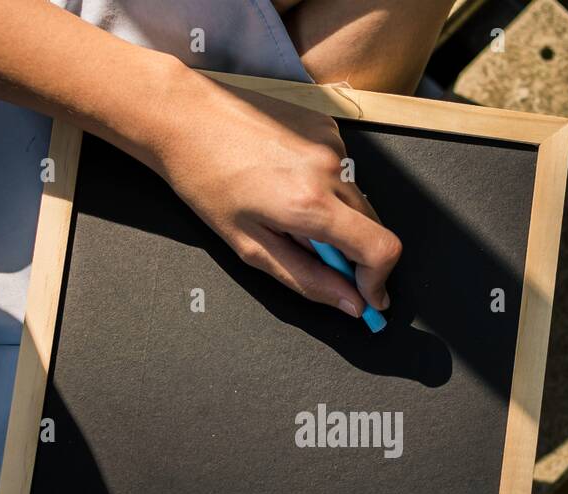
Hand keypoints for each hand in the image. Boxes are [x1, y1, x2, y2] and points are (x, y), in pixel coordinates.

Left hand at [147, 72, 400, 319]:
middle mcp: (330, 169)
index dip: (379, 280)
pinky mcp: (327, 126)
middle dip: (352, 253)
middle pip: (373, 227)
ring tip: (287, 209)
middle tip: (310, 254)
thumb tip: (350, 303)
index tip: (367, 297)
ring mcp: (332, 142)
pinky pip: (344, 172)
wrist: (185, 117)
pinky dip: (326, 188)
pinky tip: (286, 180)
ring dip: (336, 218)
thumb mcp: (250, 247)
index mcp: (310, 204)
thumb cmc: (205, 180)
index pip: (382, 249)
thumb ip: (307, 279)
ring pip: (358, 201)